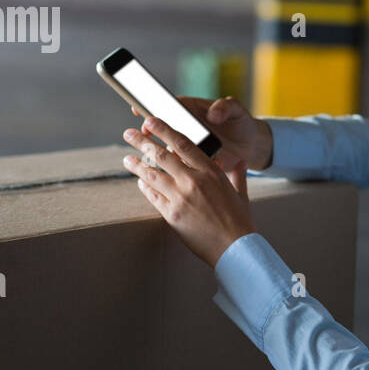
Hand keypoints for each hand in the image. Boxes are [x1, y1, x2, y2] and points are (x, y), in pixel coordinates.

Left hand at [122, 116, 255, 266]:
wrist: (235, 248)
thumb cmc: (240, 221)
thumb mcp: (241, 193)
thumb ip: (237, 174)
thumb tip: (240, 161)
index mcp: (211, 172)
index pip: (182, 143)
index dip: (164, 129)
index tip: (150, 121)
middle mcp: (193, 181)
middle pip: (161, 155)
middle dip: (142, 142)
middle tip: (129, 134)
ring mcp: (181, 198)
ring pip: (152, 175)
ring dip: (137, 165)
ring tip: (127, 159)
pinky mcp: (172, 215)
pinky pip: (153, 196)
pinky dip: (145, 187)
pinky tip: (140, 183)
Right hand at [132, 96, 271, 172]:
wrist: (252, 144)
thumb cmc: (241, 122)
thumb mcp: (236, 110)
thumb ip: (226, 107)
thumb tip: (213, 115)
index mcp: (192, 110)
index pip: (169, 106)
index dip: (154, 107)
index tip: (141, 111)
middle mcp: (186, 127)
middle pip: (163, 128)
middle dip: (151, 130)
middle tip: (141, 133)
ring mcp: (189, 145)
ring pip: (168, 148)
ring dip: (158, 151)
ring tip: (151, 153)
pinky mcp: (195, 161)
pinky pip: (181, 164)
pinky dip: (176, 167)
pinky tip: (170, 169)